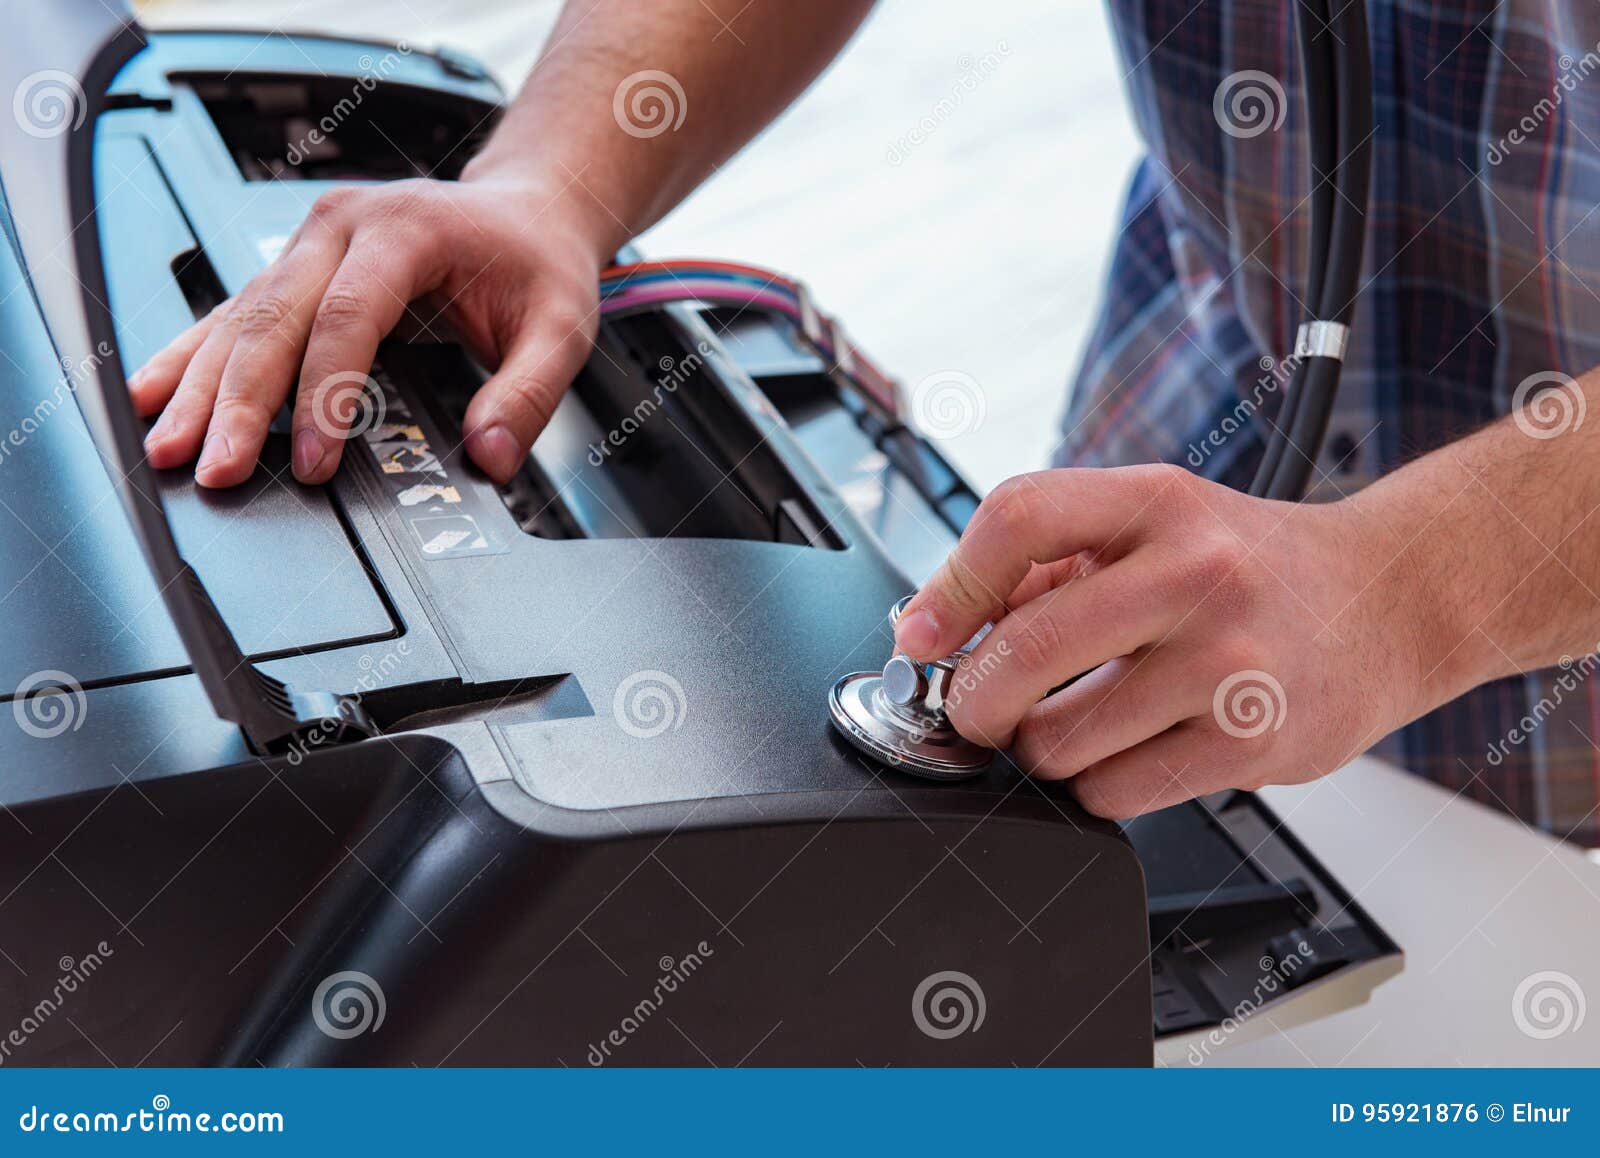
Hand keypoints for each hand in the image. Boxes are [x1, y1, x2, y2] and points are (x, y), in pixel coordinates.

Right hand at [129, 175, 608, 486]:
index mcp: (404, 229)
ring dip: (200, 386)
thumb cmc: (537, 262)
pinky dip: (194, 357)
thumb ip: (529, 393)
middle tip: (215, 467)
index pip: (347, 319)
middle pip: (273, 318)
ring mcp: (308, 243)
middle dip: (238, 402)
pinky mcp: (294, 267)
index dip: (324, 397)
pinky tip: (154, 393)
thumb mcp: (562, 326)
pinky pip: (235, 314)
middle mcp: (342, 226)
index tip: (315, 462)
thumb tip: (492, 454)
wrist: (525, 211)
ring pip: (240, 317)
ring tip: (166, 445)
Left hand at [894, 464, 1427, 817]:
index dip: (950, 585)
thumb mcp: (1159, 524)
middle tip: (974, 710)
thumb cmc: (1255, 567)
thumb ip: (1054, 562)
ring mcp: (1229, 660)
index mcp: (1158, 500)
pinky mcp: (1252, 742)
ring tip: (1074, 724)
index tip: (922, 634)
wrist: (1390, 604)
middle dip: (975, 697)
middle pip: (1028, 645)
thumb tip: (942, 623)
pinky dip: (1097, 784)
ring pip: (1061, 738)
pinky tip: (1129, 751)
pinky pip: (1115, 790)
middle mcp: (1197, 571)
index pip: (1019, 518)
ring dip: (1040, 748)